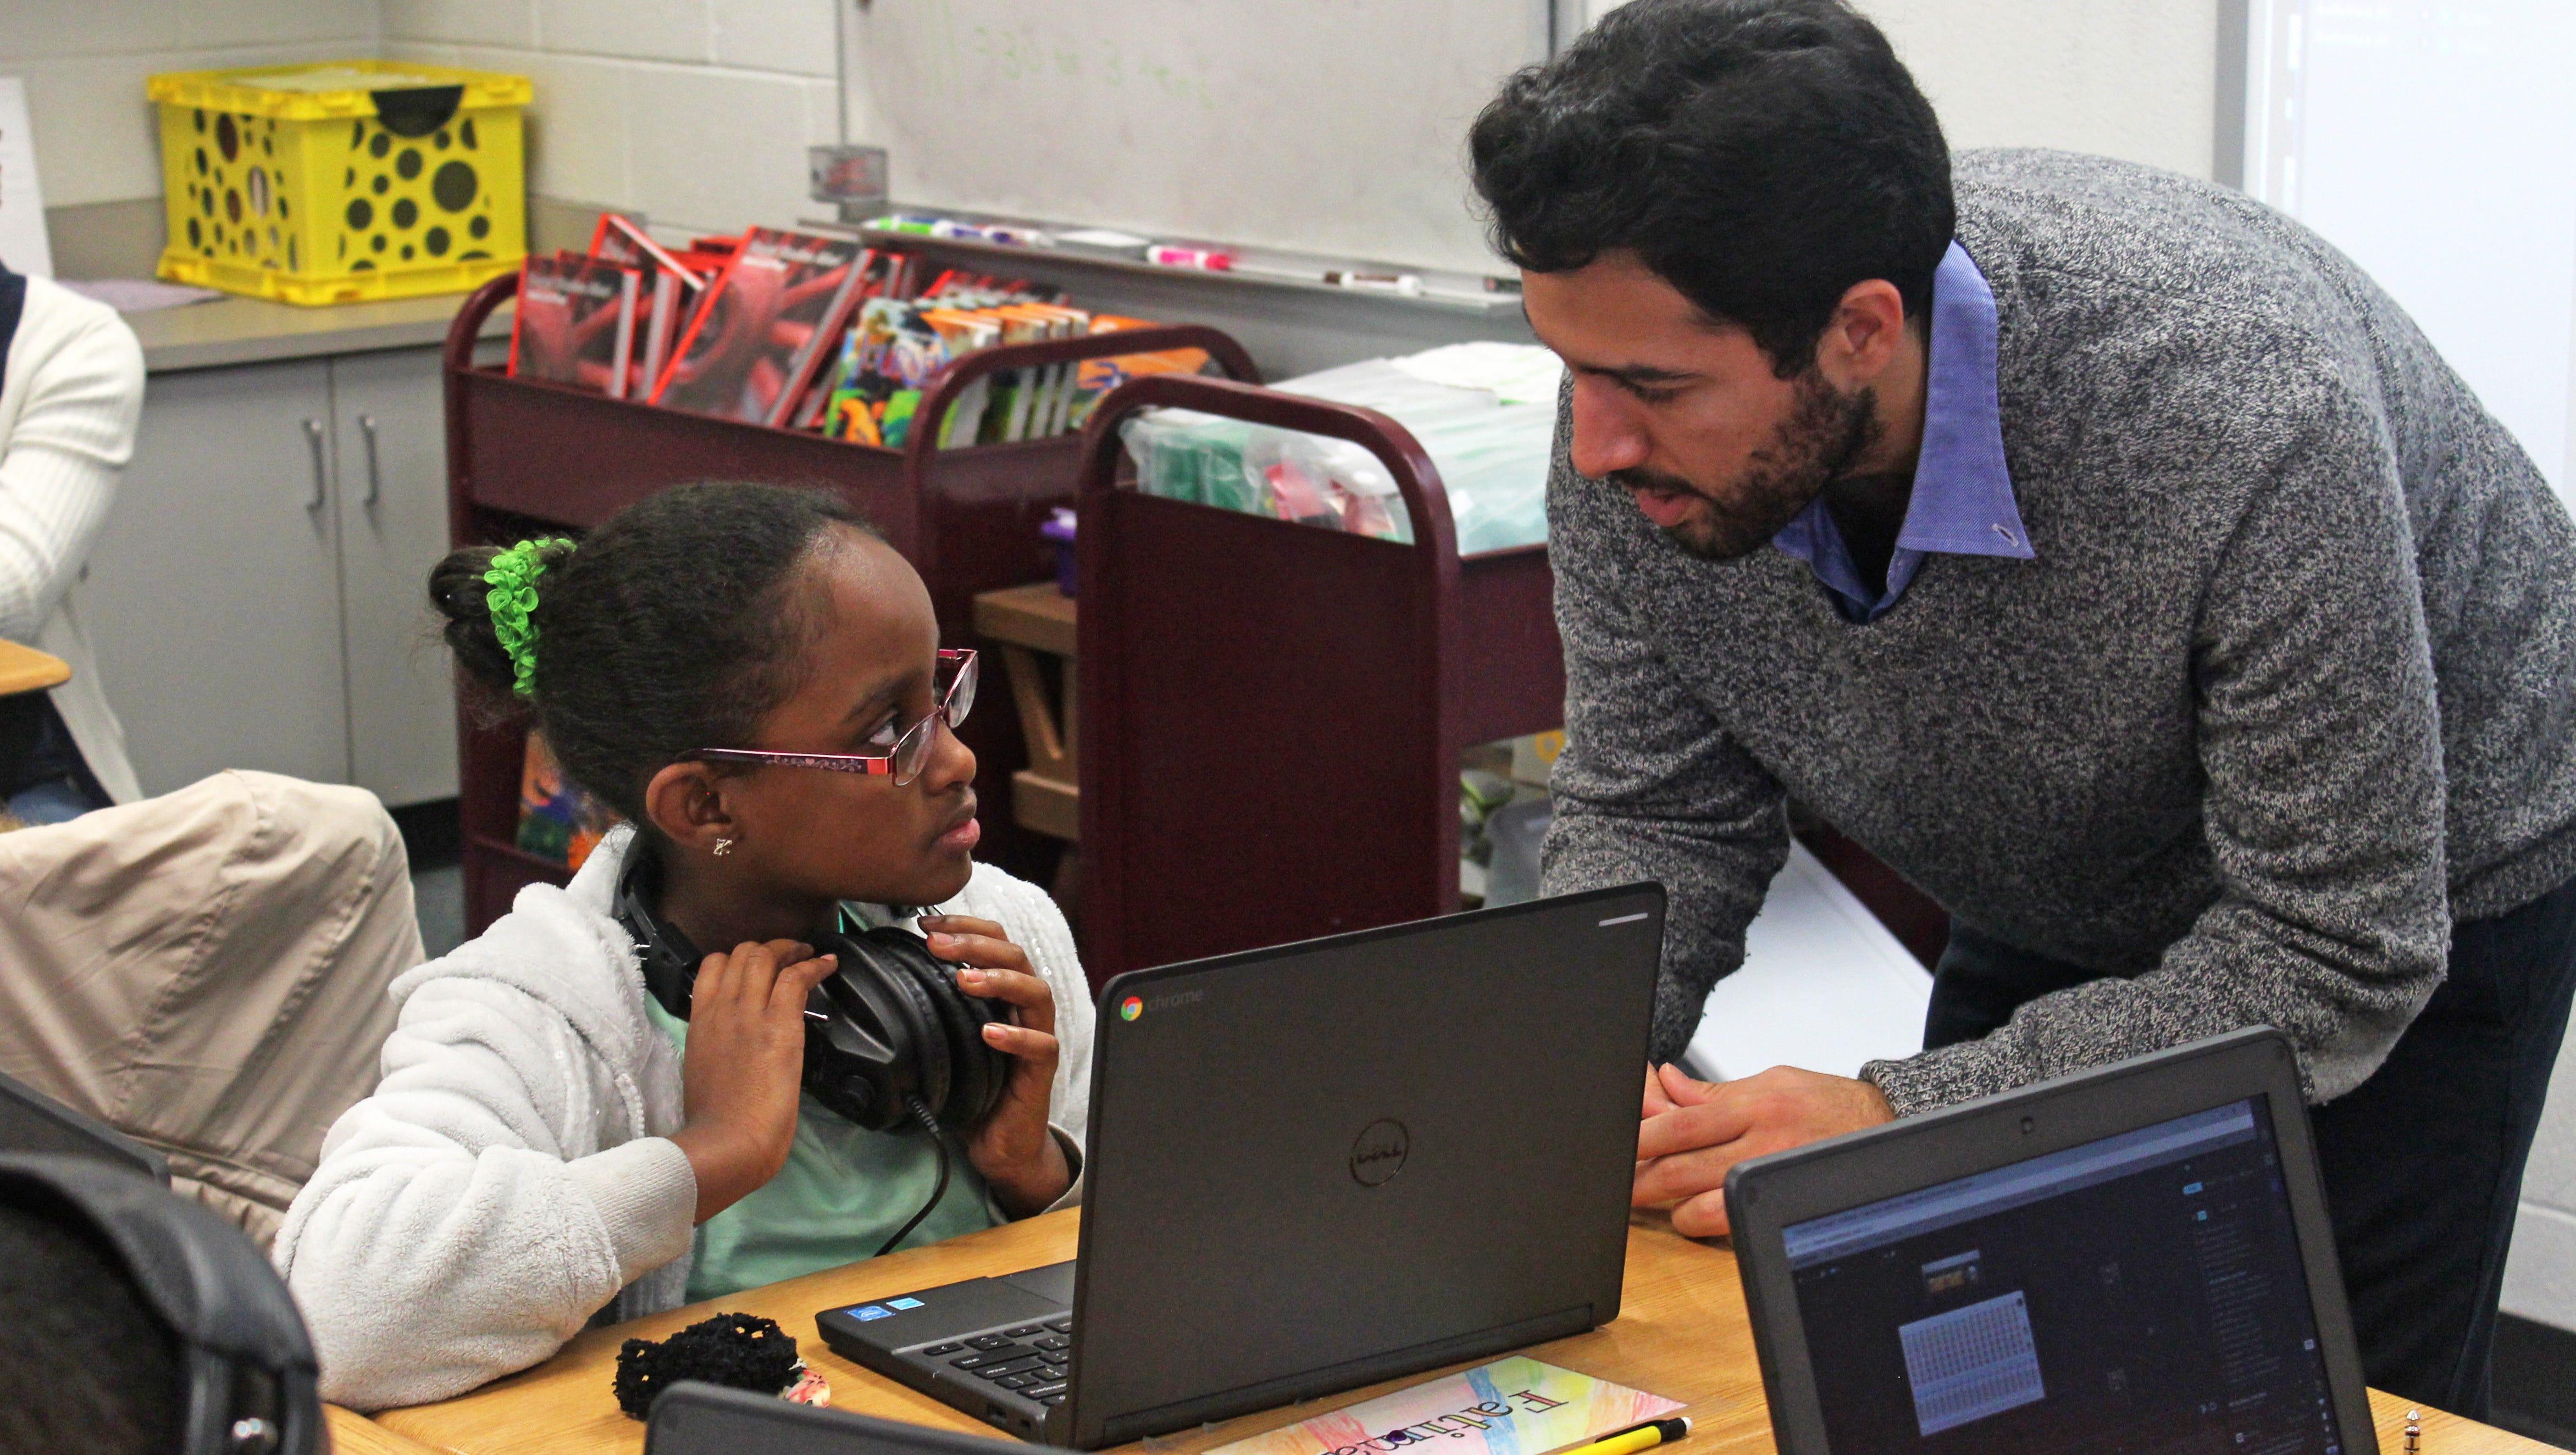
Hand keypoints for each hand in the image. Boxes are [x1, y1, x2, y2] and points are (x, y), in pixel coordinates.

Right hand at [669, 940, 838, 1223]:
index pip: (711, 966)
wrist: (728, 1142)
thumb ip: (714, 1048)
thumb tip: (731, 1045)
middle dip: (769, 949)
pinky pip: (797, 978)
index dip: (737, 959)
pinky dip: (816, 965)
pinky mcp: (780, 1024)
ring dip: (792, 950)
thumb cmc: (716, 1123)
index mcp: (700, 1022)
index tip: (757, 967)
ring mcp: (749, 1014)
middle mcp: (721, 1009)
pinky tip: (828, 965)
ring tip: (809, 954)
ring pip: (765, 956)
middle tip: (790, 957)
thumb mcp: (703, 1072)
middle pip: (742, 953)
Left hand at [922, 915, 1070, 1216]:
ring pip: (1035, 993)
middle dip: (976, 943)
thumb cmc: (971, 1085)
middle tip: (938, 945)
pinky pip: (1041, 1046)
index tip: (926, 923)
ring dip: (999, 980)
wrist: (997, 1141)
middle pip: (1016, 956)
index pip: (995, 941)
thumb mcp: (945, 1037)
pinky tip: (990, 1033)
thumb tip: (884, 976)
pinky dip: (1016, 1037)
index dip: (965, 925)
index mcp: (1001, 992)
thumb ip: (931, 1006)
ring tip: (964, 980)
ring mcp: (1036, 1036)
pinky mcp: (1041, 1071)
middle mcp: (1023, 1008)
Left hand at [1633, 1063, 1894, 1236]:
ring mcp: (1773, 1180)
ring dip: (1672, 1208)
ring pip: (1703, 1206)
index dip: (1643, 1137)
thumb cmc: (1827, 1105)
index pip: (1683, 1122)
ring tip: (1658, 1202)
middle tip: (1619, 1186)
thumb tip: (1664, 1082)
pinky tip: (1695, 1215)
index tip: (1618, 1146)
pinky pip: (1731, 1225)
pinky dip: (1705, 1224)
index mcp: (1756, 1105)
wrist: (1887, 1130)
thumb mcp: (1773, 1080)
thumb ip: (1714, 1091)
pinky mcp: (1781, 1206)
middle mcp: (1763, 1143)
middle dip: (1642, 1179)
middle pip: (1684, 1167)